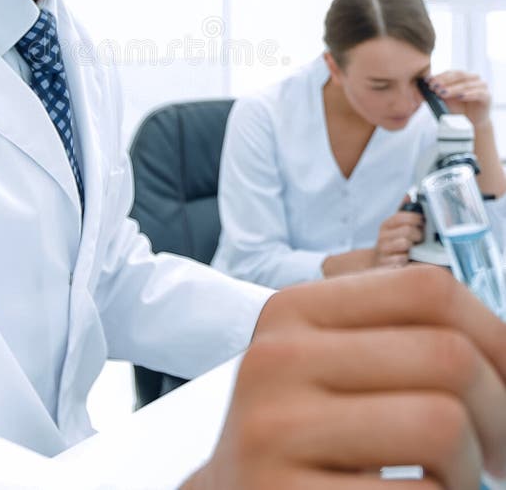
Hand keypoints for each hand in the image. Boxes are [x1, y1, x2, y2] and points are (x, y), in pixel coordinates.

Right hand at [184, 267, 505, 488]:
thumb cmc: (305, 438)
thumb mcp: (329, 367)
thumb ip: (396, 338)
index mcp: (292, 311)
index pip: (426, 288)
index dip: (494, 336)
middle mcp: (275, 358)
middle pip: (447, 355)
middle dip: (500, 414)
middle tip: (495, 454)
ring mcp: (275, 431)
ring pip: (441, 424)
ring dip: (468, 471)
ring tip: (445, 483)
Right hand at [372, 200, 423, 267]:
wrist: (376, 262)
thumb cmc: (392, 242)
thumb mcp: (395, 226)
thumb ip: (403, 211)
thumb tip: (409, 195)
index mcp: (386, 224)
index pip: (402, 216)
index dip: (416, 218)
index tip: (423, 222)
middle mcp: (383, 236)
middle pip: (407, 230)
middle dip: (418, 234)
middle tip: (421, 238)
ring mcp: (383, 250)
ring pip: (405, 244)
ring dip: (414, 247)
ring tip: (415, 248)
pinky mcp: (385, 263)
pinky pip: (402, 259)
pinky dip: (407, 259)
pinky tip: (407, 259)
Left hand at [429, 70, 491, 129]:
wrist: (470, 122)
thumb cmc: (457, 108)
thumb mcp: (444, 99)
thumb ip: (436, 91)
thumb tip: (423, 86)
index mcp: (462, 76)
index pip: (450, 72)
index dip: (439, 76)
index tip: (428, 81)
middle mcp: (472, 78)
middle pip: (458, 75)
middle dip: (445, 81)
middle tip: (434, 87)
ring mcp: (481, 86)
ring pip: (466, 84)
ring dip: (453, 88)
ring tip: (443, 93)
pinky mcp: (487, 96)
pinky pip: (478, 93)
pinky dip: (469, 94)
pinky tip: (460, 97)